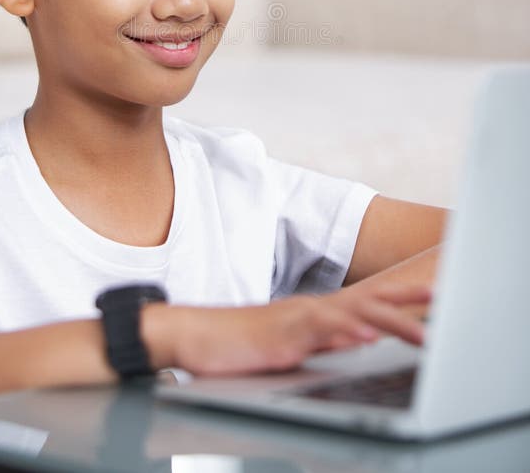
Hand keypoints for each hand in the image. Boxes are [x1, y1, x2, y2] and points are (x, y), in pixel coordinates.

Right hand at [141, 283, 430, 376]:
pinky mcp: (281, 337)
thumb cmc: (240, 343)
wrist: (195, 336)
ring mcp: (298, 320)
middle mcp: (312, 310)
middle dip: (407, 300)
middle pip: (368, 301)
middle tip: (442, 299)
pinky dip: (343, 333)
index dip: (402, 296)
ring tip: (422, 331)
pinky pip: (317, 332)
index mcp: (317, 313)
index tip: (435, 295)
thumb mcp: (290, 345)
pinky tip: (366, 337)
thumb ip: (321, 341)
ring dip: (388, 320)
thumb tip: (354, 342)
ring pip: (351, 314)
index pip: (368, 300)